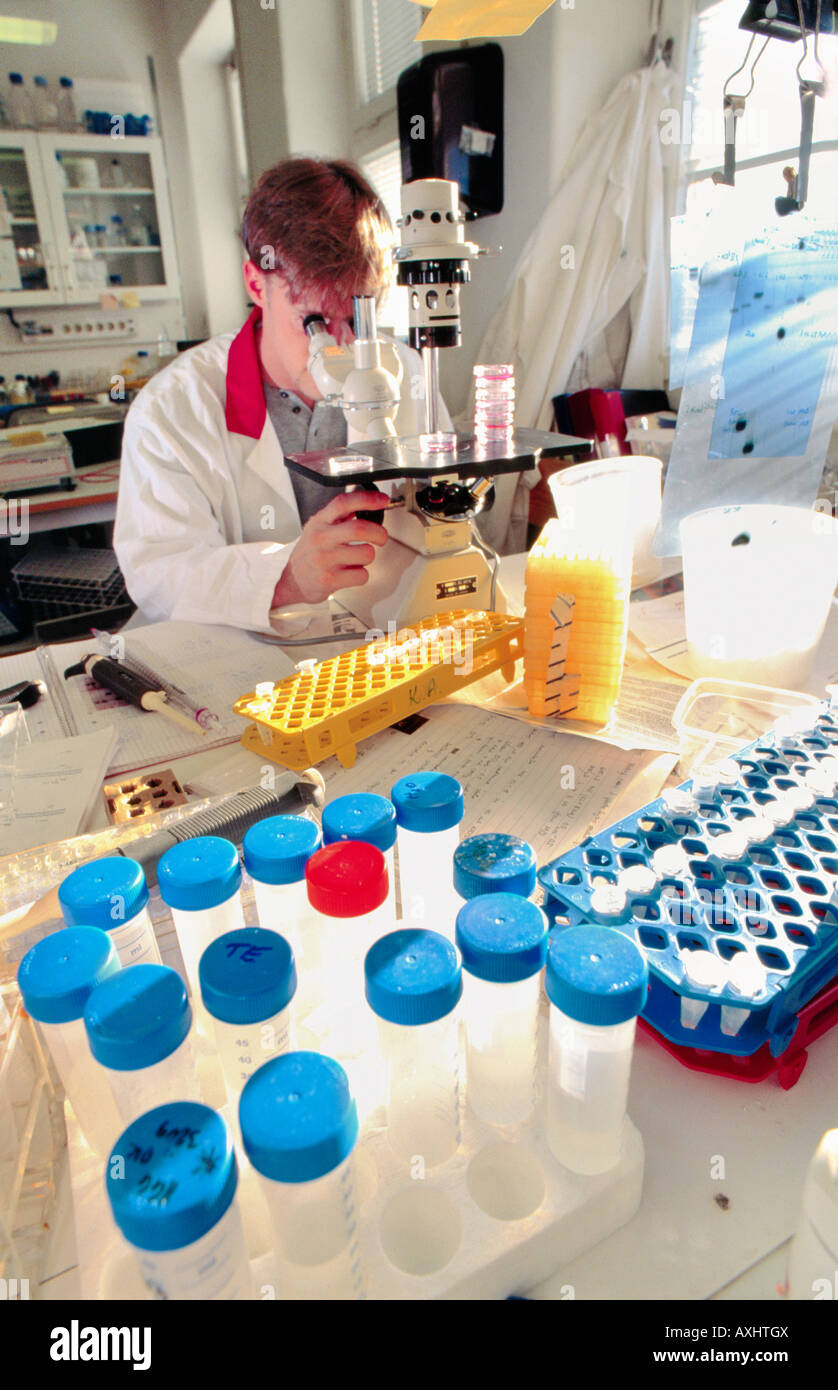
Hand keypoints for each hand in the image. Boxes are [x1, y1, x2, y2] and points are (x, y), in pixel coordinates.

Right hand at [271, 491, 389, 606]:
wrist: (291, 580)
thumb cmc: (309, 553)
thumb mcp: (318, 527)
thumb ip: (338, 516)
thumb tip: (364, 505)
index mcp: (320, 521)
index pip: (344, 503)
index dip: (367, 499)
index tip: (383, 500)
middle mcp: (321, 538)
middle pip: (359, 529)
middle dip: (379, 533)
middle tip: (381, 537)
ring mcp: (324, 559)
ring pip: (366, 554)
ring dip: (369, 556)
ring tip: (358, 558)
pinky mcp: (329, 579)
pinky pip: (362, 575)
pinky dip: (362, 574)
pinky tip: (351, 572)